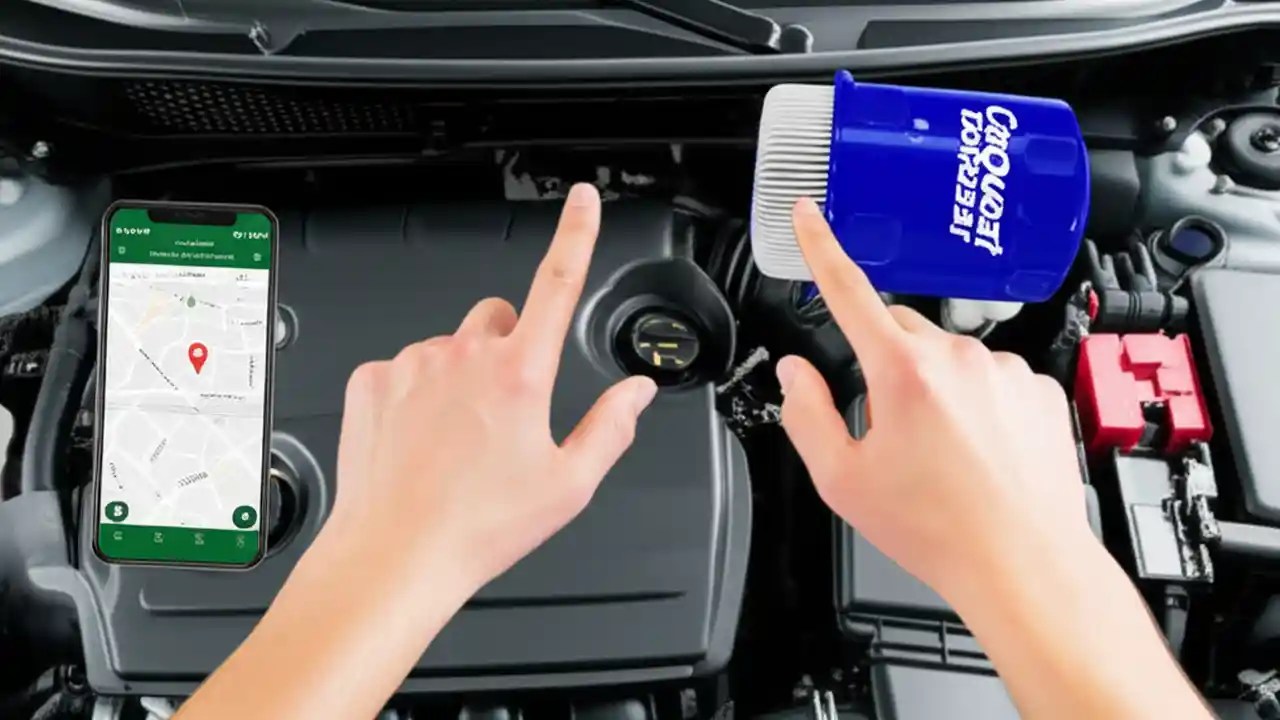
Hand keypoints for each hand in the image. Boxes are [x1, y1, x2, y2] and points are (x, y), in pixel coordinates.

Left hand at [319, 183, 657, 598]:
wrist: (395, 554)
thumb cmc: (477, 526)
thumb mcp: (568, 485)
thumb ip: (611, 427)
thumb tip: (635, 392)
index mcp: (520, 373)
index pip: (558, 283)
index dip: (576, 235)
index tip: (584, 201)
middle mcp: (464, 355)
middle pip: (496, 319)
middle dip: (506, 348)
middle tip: (503, 407)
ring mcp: (413, 363)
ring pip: (448, 346)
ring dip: (458, 375)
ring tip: (454, 439)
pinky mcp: (371, 379)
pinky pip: (403, 368)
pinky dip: (414, 393)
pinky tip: (419, 440)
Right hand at [776, 197, 1091, 603]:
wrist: (1022, 561)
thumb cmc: (936, 528)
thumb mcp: (842, 480)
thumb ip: (807, 414)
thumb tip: (797, 373)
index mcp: (901, 373)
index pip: (849, 291)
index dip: (821, 248)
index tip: (808, 213)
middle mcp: (956, 358)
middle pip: (897, 331)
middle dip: (882, 363)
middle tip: (886, 427)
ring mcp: (1002, 370)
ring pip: (945, 356)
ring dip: (932, 385)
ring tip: (942, 452)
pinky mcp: (1035, 388)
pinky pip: (989, 376)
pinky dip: (975, 401)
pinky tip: (978, 450)